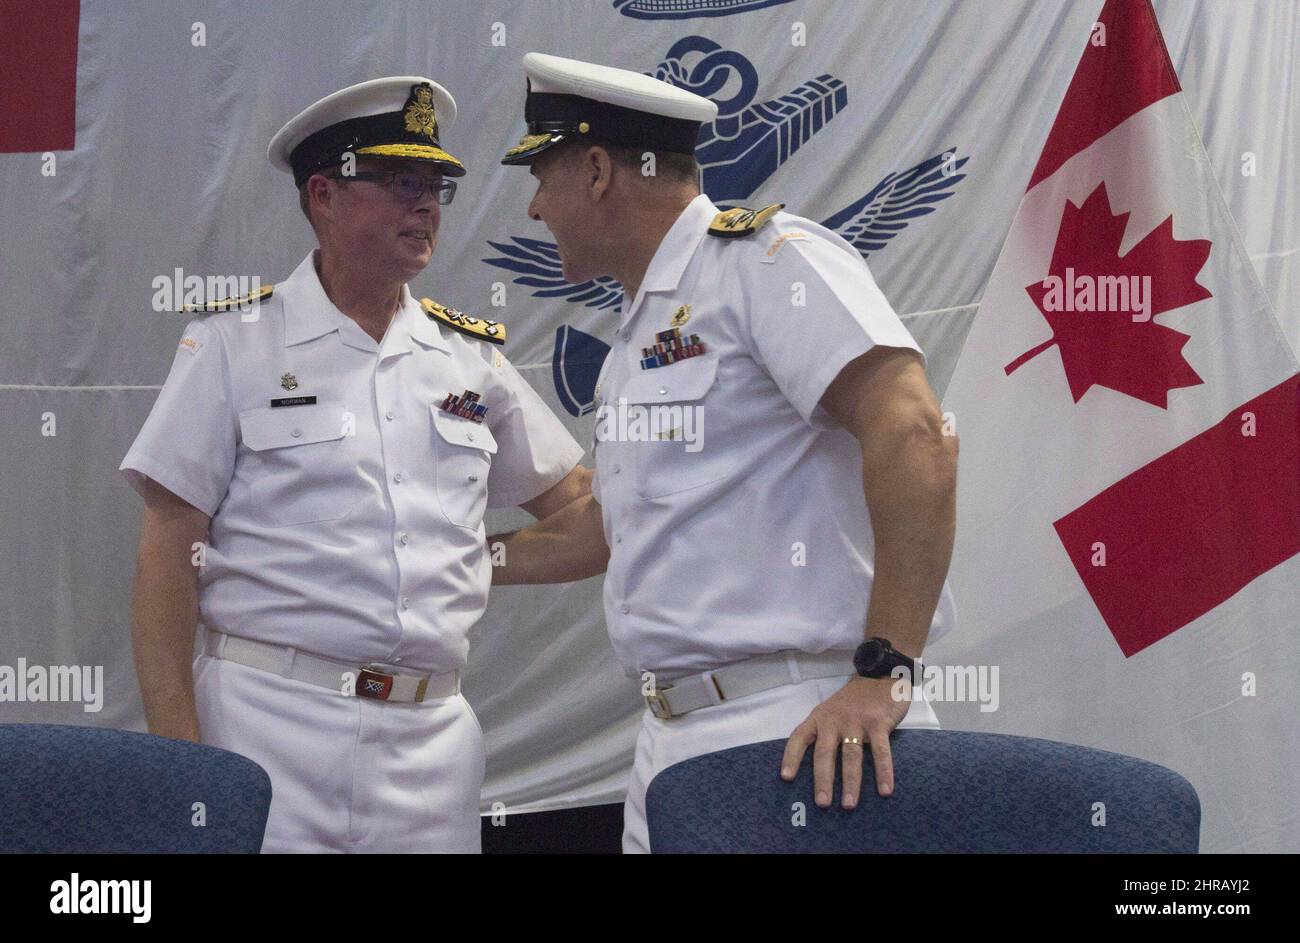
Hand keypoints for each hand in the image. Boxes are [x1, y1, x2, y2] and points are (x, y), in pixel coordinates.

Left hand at [780, 675, 911, 808]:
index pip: (799, 737)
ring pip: (851, 756)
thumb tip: (819, 768)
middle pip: (824, 753)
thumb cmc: (853, 700)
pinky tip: (885, 790)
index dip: (791, 757)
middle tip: (822, 803)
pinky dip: (883, 772)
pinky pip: (880, 752)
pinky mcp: (878, 724)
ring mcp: (856, 722)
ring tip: (849, 805)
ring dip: (851, 783)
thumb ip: (825, 732)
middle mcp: (834, 721)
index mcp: (819, 718)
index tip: (786, 777)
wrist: (879, 674)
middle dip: (822, 780)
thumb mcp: (831, 711)